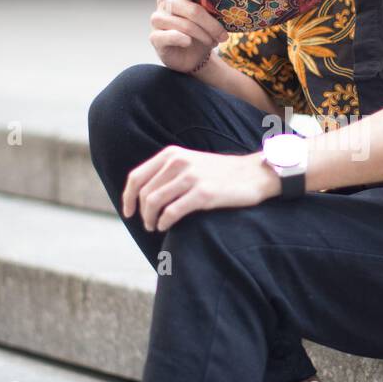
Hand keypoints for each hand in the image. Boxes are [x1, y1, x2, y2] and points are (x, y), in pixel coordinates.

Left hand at [122, 145, 279, 230]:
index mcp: (172, 154)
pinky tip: (166, 227)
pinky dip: (164, 222)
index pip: (136, 177)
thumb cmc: (221, 174)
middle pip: (144, 193)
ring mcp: (191, 177)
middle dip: (141, 213)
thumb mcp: (191, 163)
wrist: (254, 174)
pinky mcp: (204, 194)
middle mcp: (179, 162)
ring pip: (154, 203)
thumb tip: (143, 195)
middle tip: (148, 224)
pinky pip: (172, 212)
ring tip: (155, 227)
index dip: (127, 197)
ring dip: (151, 220)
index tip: (128, 212)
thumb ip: (168, 172)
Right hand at [150, 0, 229, 71]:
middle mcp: (166, 0)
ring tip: (213, 42)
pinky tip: (188, 42)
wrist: (190, 57)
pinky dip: (184, 40)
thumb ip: (214, 5)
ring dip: (204, 36)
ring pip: (185, 25)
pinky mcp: (155, 36)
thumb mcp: (210, 17)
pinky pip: (172, 36)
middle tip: (224, 36)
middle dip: (212, 25)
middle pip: (193, 9)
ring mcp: (158, 18)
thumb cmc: (202, 32)